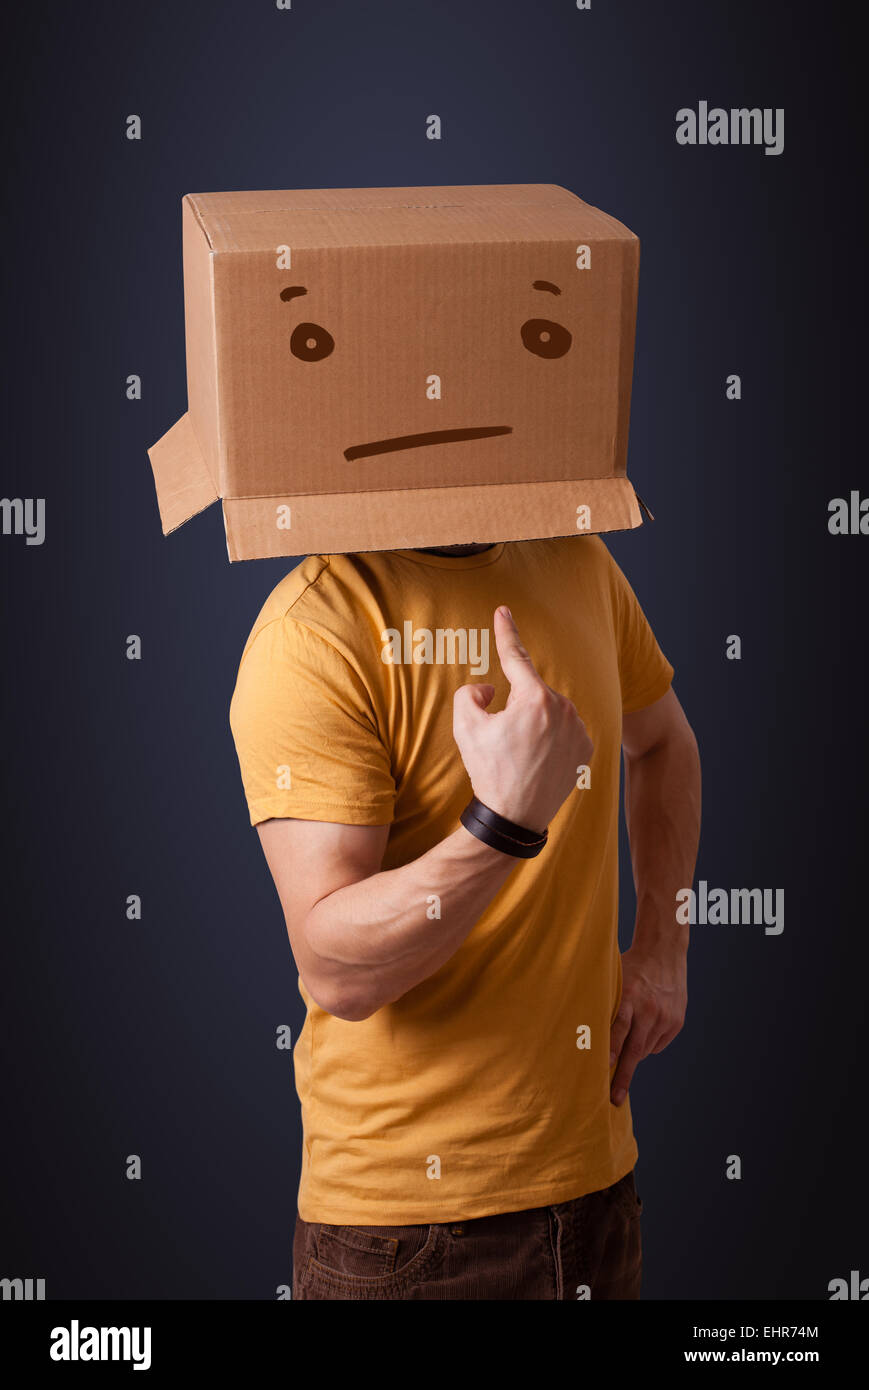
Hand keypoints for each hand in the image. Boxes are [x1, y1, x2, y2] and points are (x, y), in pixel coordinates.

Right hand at [452, 605, 593, 832]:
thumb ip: (470, 694)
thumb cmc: (489, 771)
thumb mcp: (465, 727)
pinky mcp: (587, 747)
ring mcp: (579, 729)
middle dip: (514, 707)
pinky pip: (564, 730)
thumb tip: (491, 688)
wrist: (515, 817)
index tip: (503, 611)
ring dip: (534, 723)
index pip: (516, 656)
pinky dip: (550, 738)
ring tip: (521, 755)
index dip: (506, 631)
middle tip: (502, 741)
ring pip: (549, 711)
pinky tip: (538, 761)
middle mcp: (564, 708)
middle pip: (530, 693)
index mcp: (535, 698)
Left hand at [609, 945, 686, 1105]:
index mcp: (630, 997)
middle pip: (634, 1049)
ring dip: (632, 1056)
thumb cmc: (630, 967)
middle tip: (614, 1098)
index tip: (602, 1067)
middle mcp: (650, 1009)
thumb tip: (584, 1032)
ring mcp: (665, 1017)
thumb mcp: (613, 978)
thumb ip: (604, 1003)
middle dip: (623, 1076)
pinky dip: (648, 1045)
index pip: (619, 1028)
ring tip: (623, 1052)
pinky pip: (658, 1044)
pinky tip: (643, 1031)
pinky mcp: (676, 1022)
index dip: (609, 1048)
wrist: (664, 952)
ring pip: (646, 1049)